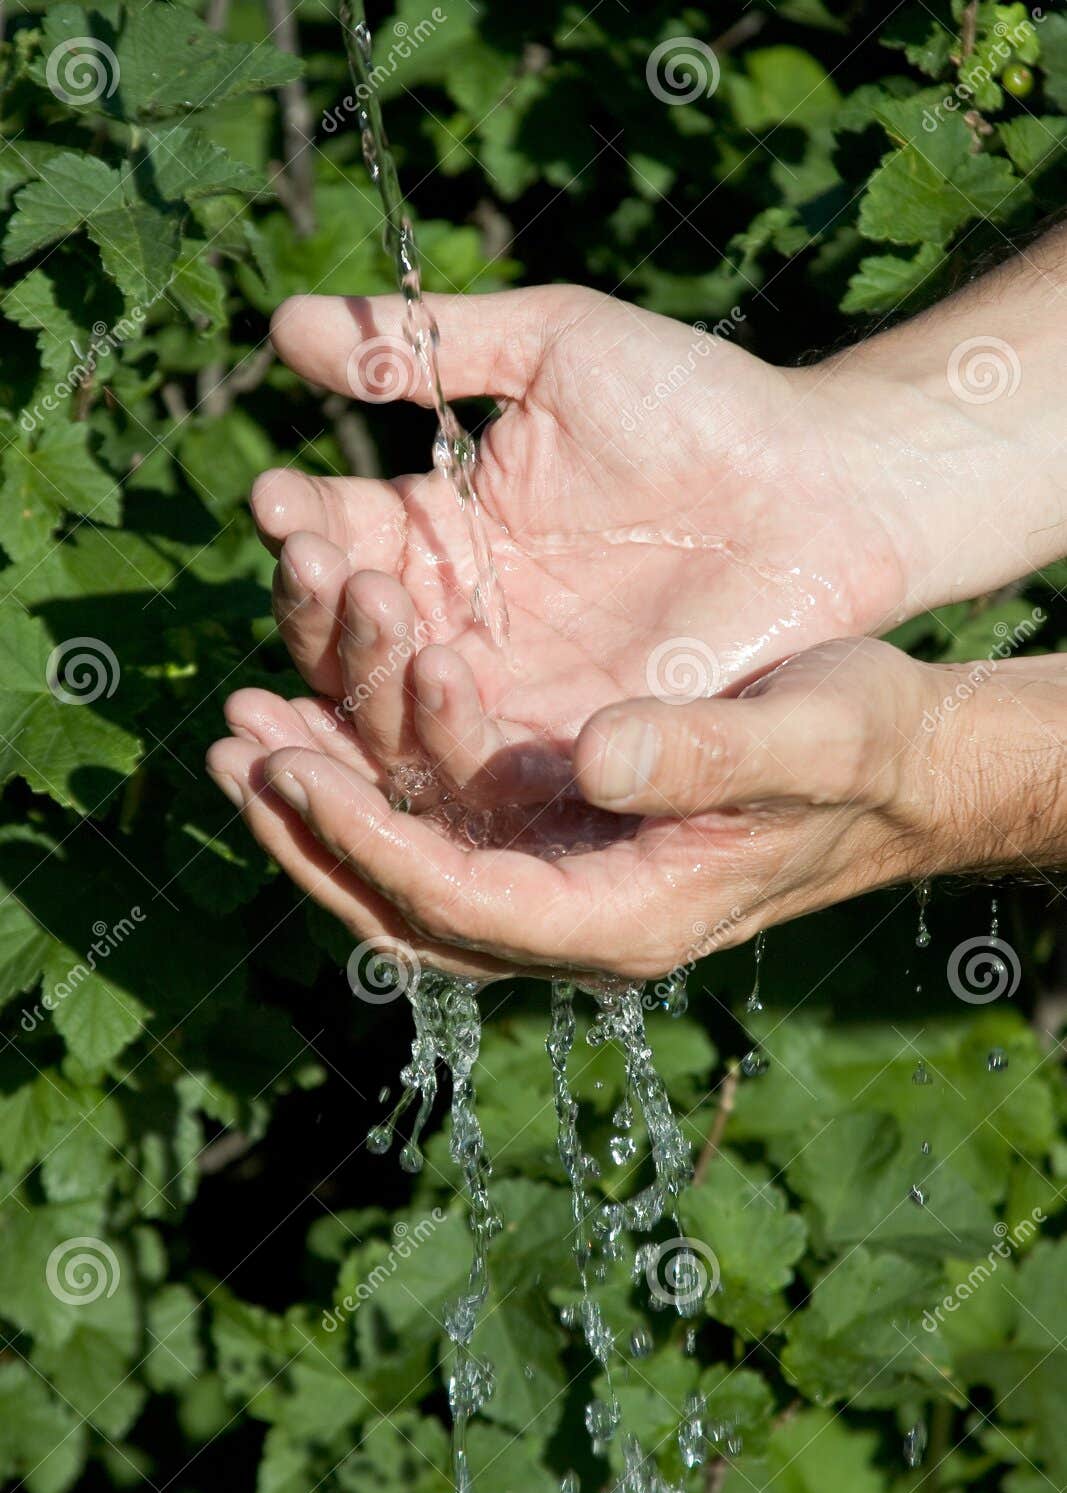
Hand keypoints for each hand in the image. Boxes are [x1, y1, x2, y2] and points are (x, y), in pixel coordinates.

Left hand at [207, 637, 1009, 981]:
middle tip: (233, 747)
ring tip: (245, 728)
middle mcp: (579, 922)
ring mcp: (564, 890)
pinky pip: (441, 835)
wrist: (900, 768)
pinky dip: (374, 787)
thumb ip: (707, 755)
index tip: (291, 765)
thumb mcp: (808, 736)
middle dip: (314, 835)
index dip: (369, 842)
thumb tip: (589, 758)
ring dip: (324, 813)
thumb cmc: (865, 749)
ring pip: (410, 879)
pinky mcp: (559, 848)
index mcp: (628, 919)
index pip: (464, 904)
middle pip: (409, 912)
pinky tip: (324, 718)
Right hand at [253, 285, 925, 802]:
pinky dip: (441, 728)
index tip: (275, 498)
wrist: (818, 484)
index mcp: (445, 529)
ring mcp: (513, 688)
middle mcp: (463, 618)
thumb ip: (425, 348)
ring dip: (365, 660)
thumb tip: (282, 327)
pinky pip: (480, 759)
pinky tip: (434, 671)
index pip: (339, 539)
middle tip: (317, 557)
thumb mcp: (553, 350)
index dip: (300, 525)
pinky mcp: (569, 743)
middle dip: (316, 600)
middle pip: (348, 635)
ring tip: (368, 600)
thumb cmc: (695, 402)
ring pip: (396, 706)